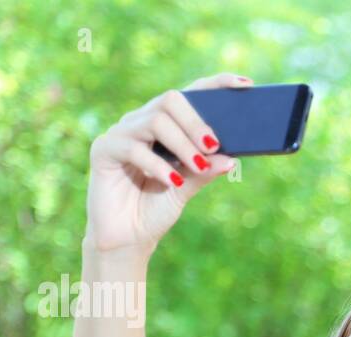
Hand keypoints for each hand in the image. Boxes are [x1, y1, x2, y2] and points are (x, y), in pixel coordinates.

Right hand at [84, 73, 248, 253]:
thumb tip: (232, 158)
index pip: (190, 95)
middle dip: (197, 122)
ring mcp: (122, 134)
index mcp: (166, 126)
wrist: (128, 238)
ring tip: (197, 165)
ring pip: (155, 120)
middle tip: (213, 145)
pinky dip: (158, 165)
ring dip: (182, 144)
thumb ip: (204, 172)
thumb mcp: (187, 189)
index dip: (216, 84)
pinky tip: (173, 181)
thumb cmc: (156, 208)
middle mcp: (142, 123)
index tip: (246, 86)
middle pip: (171, 99)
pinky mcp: (104, 150)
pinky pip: (133, 148)